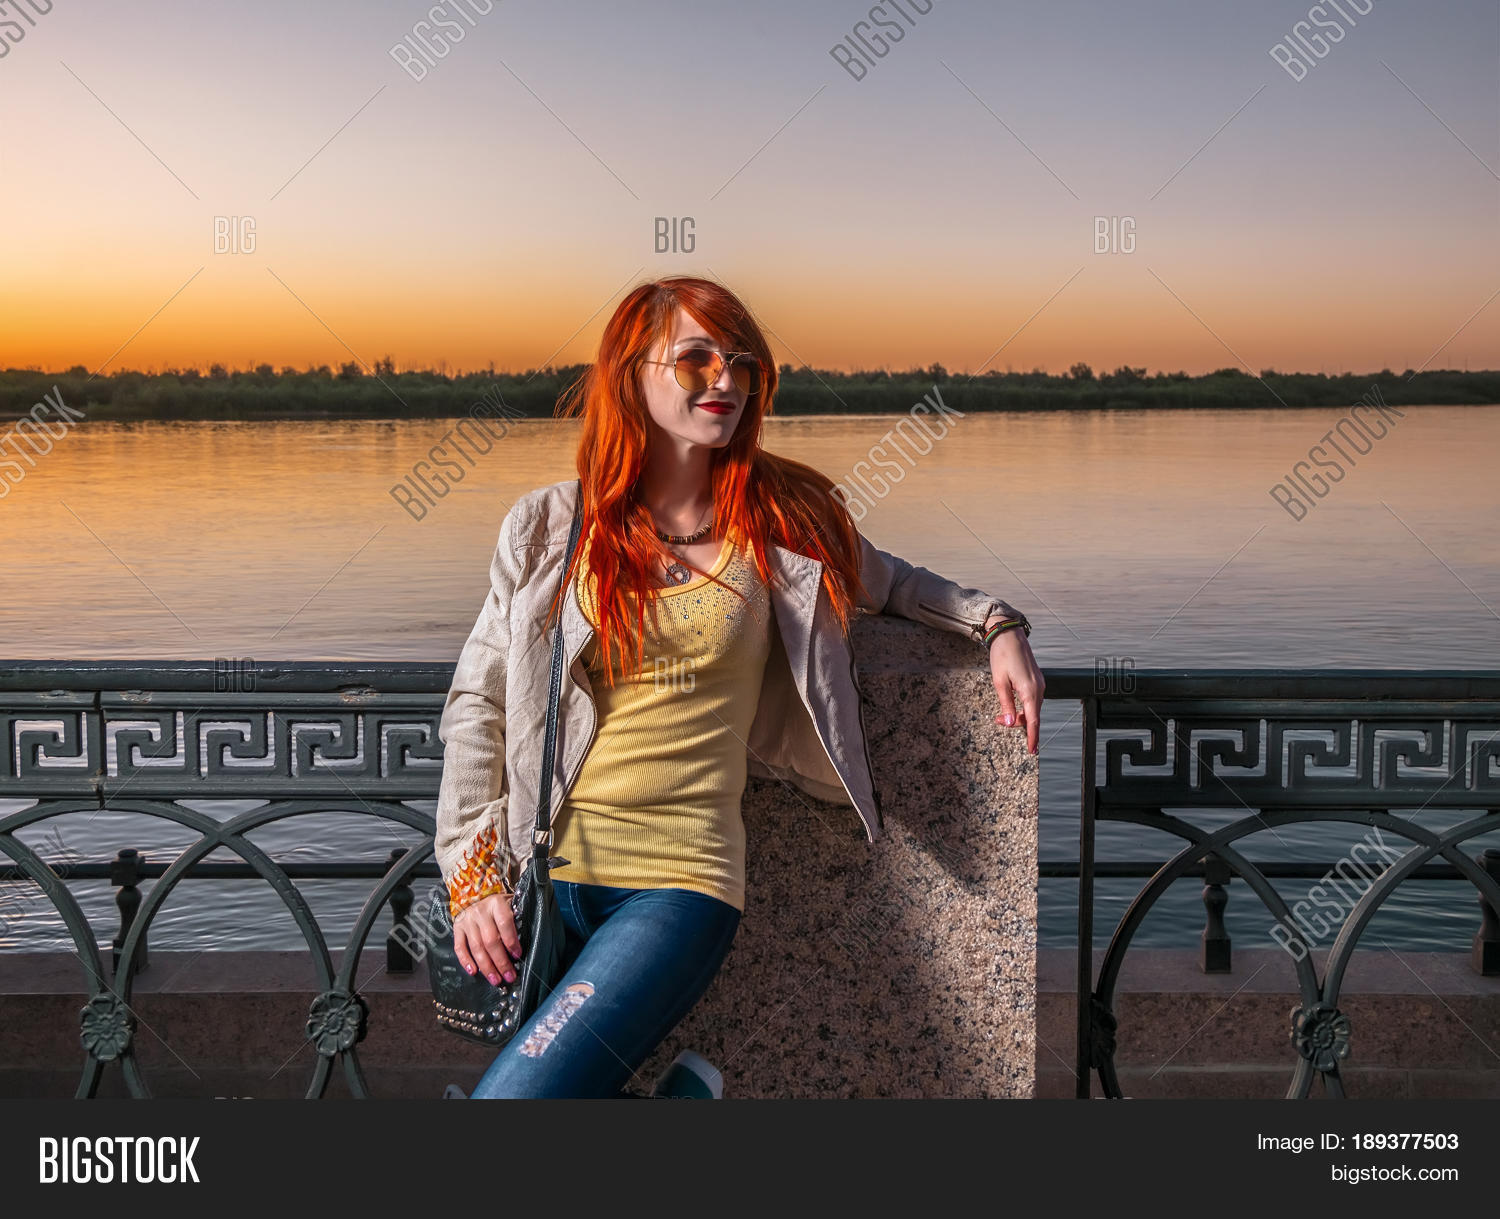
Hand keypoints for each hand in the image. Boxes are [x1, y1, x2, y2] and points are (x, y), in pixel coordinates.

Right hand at [453, 891, 521, 985]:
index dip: (511, 941)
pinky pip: (460, 947)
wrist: (475, 894)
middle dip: (501, 961)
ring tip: (495, 979)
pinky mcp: (457, 928)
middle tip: (509, 976)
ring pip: (476, 947)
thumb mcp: (511, 905)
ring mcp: (467, 920)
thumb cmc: (499, 905)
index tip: (517, 956)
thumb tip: (522, 947)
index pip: (504, 924)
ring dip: (486, 966)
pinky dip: (465, 961)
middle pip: (490, 940)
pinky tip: (473, 972)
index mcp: (497, 904)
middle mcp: (480, 911)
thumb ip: (517, 920)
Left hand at [987, 623, 1044, 754]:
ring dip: (1020, 715)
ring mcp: (1040, 684)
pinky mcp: (1037, 681)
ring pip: (1033, 708)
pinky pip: (1032, 700)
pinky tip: (1012, 704)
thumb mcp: (999, 682)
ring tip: (1001, 713)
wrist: (1009, 635)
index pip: (1033, 720)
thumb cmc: (1002, 655)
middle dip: (1017, 723)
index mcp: (1030, 690)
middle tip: (998, 720)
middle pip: (1032, 716)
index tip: (1032, 750)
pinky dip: (1023, 707)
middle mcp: (1039, 688)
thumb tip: (1011, 722)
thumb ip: (1006, 704)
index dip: (1032, 737)